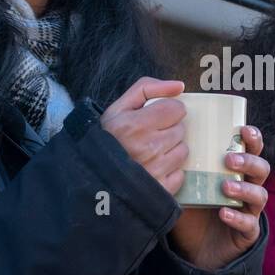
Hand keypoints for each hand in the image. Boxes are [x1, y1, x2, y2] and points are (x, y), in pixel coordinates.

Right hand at [100, 77, 187, 195]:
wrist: (91, 175)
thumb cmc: (106, 138)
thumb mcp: (119, 107)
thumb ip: (147, 88)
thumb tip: (179, 86)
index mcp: (136, 124)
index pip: (176, 109)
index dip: (168, 110)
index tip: (157, 116)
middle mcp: (148, 147)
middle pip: (180, 129)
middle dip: (168, 129)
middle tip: (150, 135)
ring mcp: (156, 170)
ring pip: (183, 151)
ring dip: (171, 150)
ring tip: (152, 152)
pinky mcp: (161, 189)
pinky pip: (180, 174)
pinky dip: (171, 171)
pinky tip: (154, 169)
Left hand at [168, 125, 269, 270]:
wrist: (195, 251)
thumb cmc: (193, 211)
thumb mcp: (186, 187)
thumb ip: (183, 169)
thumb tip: (164, 144)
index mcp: (236, 172)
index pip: (251, 150)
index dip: (253, 139)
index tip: (243, 129)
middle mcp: (247, 188)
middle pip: (262, 169)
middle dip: (249, 161)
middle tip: (229, 160)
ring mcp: (250, 211)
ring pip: (260, 195)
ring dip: (244, 188)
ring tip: (225, 187)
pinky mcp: (247, 232)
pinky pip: (250, 223)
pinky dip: (237, 217)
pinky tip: (223, 213)